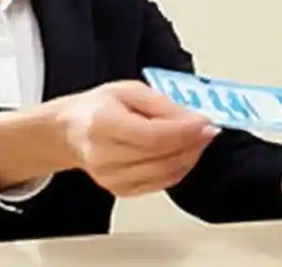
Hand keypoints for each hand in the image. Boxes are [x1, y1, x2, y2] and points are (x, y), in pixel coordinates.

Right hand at [56, 81, 219, 196]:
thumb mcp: (130, 90)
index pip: (151, 136)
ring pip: (164, 174)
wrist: (73, 131)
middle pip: (160, 157)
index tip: (204, 122)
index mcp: (102, 125)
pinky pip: (160, 184)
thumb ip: (162, 105)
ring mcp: (111, 178)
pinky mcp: (121, 190)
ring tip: (199, 139)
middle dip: (192, 143)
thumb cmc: (99, 108)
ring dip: (189, 156)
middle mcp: (103, 156)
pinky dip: (179, 169)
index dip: (183, 132)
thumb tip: (193, 119)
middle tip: (209, 129)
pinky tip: (184, 153)